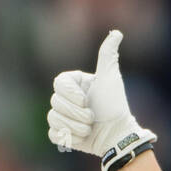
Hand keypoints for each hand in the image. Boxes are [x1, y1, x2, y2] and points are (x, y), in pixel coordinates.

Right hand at [49, 29, 156, 170]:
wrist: (116, 134)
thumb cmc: (114, 105)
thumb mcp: (110, 78)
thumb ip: (107, 55)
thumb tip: (116, 33)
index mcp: (74, 84)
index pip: (58, 84)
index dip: (71, 95)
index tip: (86, 100)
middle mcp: (66, 98)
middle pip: (55, 102)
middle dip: (77, 113)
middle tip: (92, 117)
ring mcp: (62, 116)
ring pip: (53, 118)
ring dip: (75, 127)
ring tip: (90, 128)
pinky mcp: (61, 133)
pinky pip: (53, 133)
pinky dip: (69, 137)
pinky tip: (82, 137)